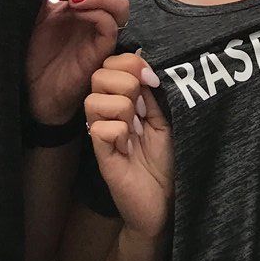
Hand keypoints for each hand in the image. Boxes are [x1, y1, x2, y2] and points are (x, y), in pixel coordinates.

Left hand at [25, 0, 128, 126]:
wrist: (34, 94)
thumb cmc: (36, 59)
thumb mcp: (35, 20)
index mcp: (81, 6)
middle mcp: (95, 17)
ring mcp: (101, 34)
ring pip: (119, 3)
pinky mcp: (103, 52)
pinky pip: (111, 25)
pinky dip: (97, 11)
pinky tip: (75, 10)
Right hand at [87, 53, 173, 238]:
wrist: (164, 201)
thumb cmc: (165, 158)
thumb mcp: (163, 117)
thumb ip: (151, 91)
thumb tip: (144, 58)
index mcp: (121, 100)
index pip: (110, 64)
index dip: (130, 64)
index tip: (152, 80)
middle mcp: (107, 114)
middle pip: (99, 76)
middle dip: (127, 84)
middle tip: (142, 109)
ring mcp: (101, 135)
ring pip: (94, 100)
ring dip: (123, 109)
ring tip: (135, 128)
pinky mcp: (101, 158)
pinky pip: (99, 129)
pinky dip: (119, 132)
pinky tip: (129, 147)